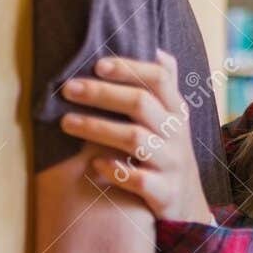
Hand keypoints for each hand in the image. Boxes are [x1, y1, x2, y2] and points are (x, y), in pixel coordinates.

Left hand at [58, 50, 214, 225]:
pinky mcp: (163, 192)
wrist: (186, 203)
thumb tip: (156, 49)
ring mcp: (171, 163)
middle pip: (140, 103)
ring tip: (66, 123)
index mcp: (176, 111)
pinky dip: (115, 170)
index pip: (159, 78)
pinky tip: (94, 164)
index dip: (129, 68)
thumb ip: (165, 87)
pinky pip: (138, 179)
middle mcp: (176, 133)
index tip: (97, 64)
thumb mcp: (173, 119)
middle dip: (101, 94)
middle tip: (68, 89)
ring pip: (135, 139)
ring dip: (97, 128)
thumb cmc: (168, 153)